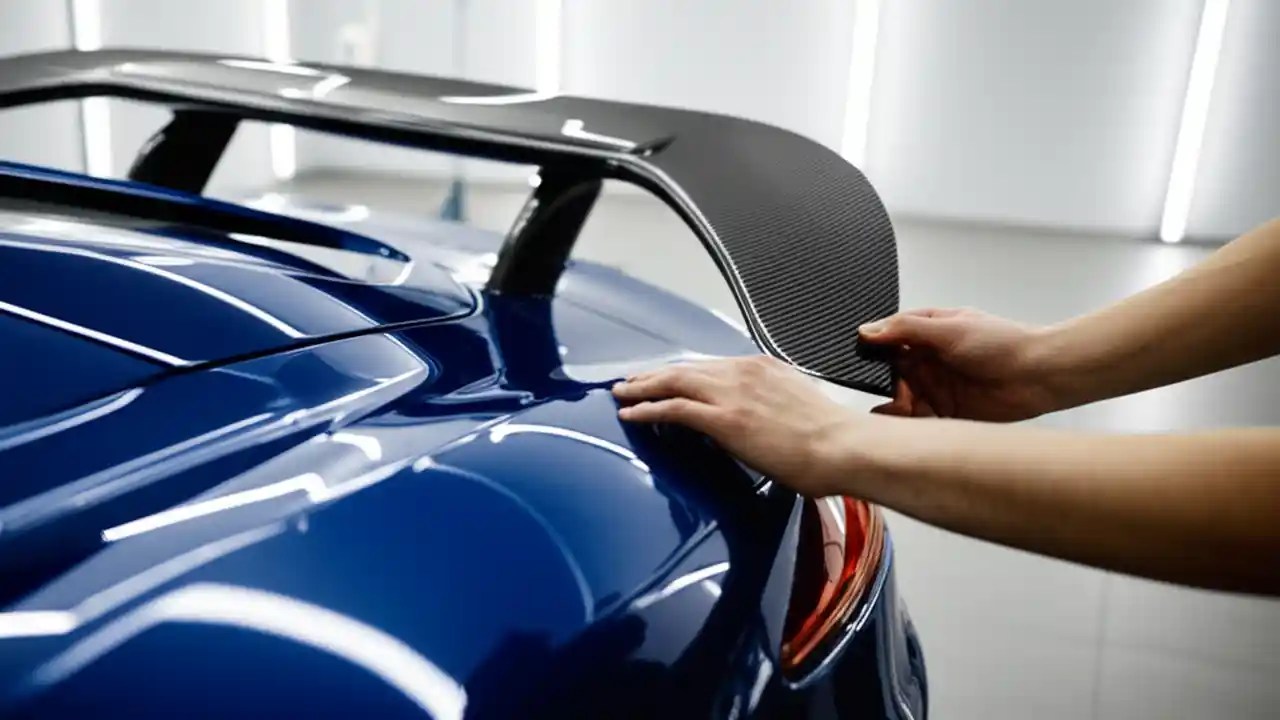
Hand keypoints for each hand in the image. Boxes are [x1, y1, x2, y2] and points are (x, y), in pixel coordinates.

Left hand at [612, 356, 862, 495]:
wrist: (843, 447)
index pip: (709, 365)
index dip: (681, 371)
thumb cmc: (830, 438)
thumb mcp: (796, 405)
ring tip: (621, 394)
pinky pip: (674, 409)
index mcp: (762, 367)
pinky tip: (631, 414)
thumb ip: (770, 403)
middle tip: (630, 381)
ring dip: (642, 388)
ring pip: (674, 382)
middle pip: (685, 368)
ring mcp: (732, 394)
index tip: (664, 376)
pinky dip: (648, 409)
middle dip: (653, 374)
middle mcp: (743, 372)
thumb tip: (756, 418)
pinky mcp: (724, 419)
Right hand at [859, 308, 1057, 420]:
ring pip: (902, 398)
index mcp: (929, 333)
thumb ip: (906, 329)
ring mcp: (938, 387)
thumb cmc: (1003, 344)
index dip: (873, 349)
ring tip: (887, 413)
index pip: (890, 339)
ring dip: (891, 406)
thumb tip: (867, 330)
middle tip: (877, 389)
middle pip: (891, 372)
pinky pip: (919, 421)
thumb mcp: (949, 328)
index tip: (858, 358)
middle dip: (880, 382)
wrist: (1040, 376)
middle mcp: (931, 360)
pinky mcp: (947, 413)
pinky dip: (906, 426)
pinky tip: (896, 430)